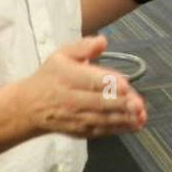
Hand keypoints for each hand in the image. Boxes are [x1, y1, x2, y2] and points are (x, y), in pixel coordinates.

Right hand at [20, 36, 146, 137]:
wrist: (30, 107)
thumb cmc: (50, 77)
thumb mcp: (61, 55)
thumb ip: (83, 47)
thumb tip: (102, 40)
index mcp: (68, 77)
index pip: (90, 81)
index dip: (108, 83)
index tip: (125, 85)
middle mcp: (72, 99)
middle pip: (99, 102)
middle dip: (120, 104)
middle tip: (138, 104)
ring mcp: (77, 117)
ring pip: (102, 119)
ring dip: (123, 119)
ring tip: (140, 116)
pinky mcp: (81, 131)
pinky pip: (102, 130)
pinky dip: (119, 129)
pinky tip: (134, 125)